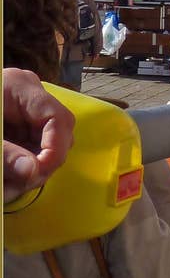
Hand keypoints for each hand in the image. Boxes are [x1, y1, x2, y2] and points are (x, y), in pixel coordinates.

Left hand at [4, 68, 74, 203]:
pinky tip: (3, 181)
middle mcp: (28, 94)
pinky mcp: (13, 123)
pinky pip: (28, 146)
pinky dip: (17, 165)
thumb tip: (34, 173)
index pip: (57, 118)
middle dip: (41, 162)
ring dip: (28, 169)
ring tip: (4, 189)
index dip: (55, 148)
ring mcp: (22, 109)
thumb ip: (4, 155)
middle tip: (18, 187)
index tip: (38, 174)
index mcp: (20, 87)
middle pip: (56, 131)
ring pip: (43, 143)